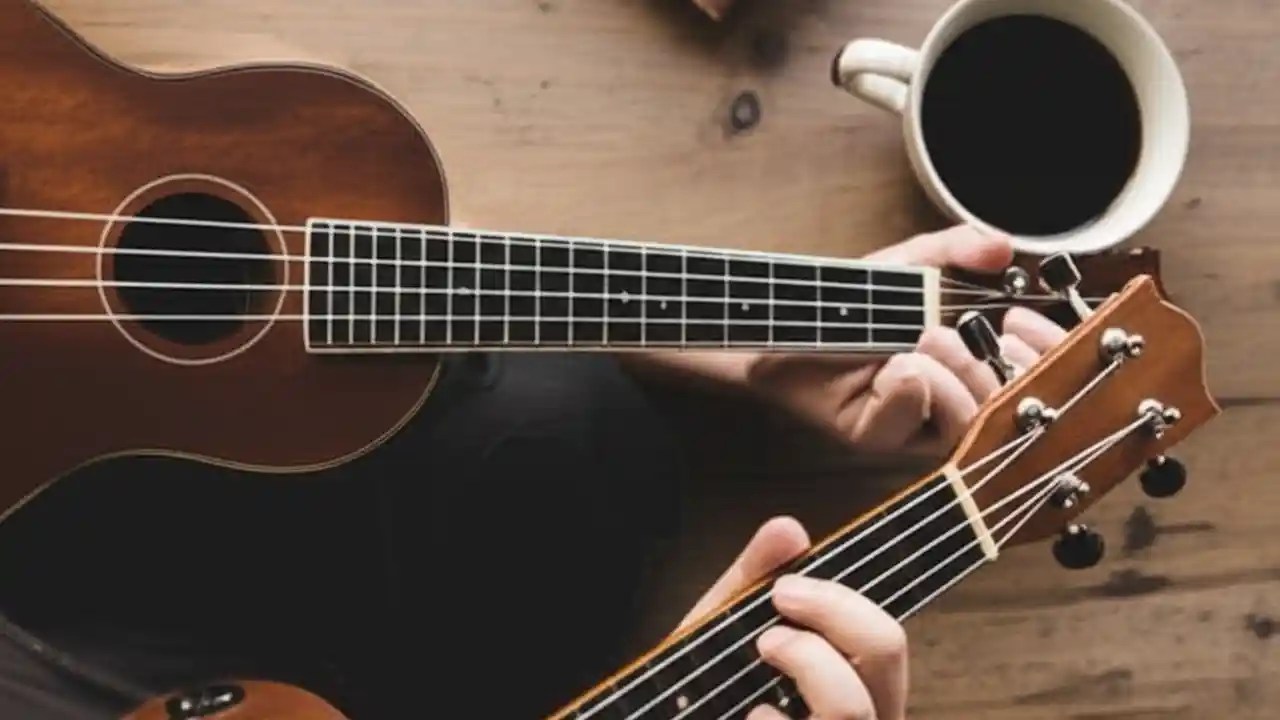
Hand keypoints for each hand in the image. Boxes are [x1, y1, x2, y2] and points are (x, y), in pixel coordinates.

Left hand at [679, 517, 906, 719]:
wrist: (668, 714)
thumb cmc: (704, 688)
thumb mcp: (721, 627)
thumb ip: (754, 578)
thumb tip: (788, 528)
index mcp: (855, 684)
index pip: (885, 637)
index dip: (843, 602)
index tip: (786, 588)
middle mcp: (864, 719)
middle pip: (888, 653)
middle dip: (833, 615)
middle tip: (772, 619)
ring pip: (854, 707)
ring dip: (810, 664)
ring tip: (762, 653)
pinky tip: (749, 716)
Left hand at [746, 225, 1065, 455]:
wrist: (790, 320)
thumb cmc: (853, 301)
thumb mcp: (911, 264)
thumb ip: (957, 249)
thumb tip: (1002, 245)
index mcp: (970, 367)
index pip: (1032, 377)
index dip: (1041, 356)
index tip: (1018, 322)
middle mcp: (949, 402)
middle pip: (1007, 408)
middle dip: (985, 368)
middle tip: (945, 334)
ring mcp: (914, 425)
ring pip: (966, 420)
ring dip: (950, 377)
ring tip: (918, 344)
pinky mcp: (876, 435)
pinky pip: (912, 422)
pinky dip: (909, 387)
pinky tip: (893, 365)